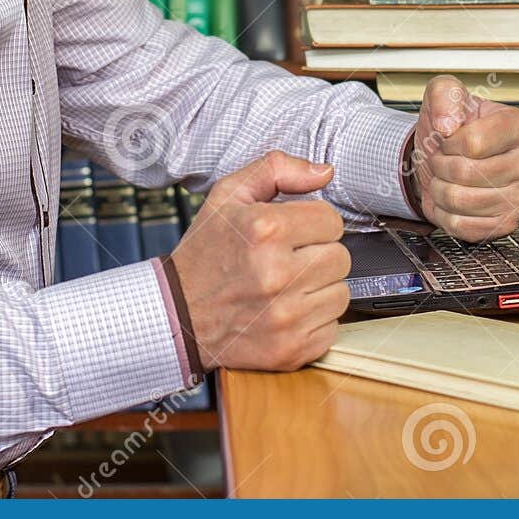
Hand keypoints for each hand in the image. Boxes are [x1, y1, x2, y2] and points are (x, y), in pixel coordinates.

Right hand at [168, 151, 350, 371]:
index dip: (312, 224)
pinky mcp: (291, 350)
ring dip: (319, 289)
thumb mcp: (228, 195)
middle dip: (317, 255)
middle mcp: (277, 274)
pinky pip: (332, 328)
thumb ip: (277, 169)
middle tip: (287, 260)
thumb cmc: (205, 254)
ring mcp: (286, 316)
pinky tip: (286, 312)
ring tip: (286, 286)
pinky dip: (314, 321)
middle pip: (341, 257)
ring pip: (341, 293)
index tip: (291, 234)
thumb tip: (326, 172)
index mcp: (265, 229)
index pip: (331, 220)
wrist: (176, 314)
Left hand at [407, 75, 518, 241]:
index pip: (474, 143)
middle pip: (465, 173)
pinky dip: (445, 213)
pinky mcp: (507, 223)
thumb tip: (448, 124)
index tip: (449, 136)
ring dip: (440, 188)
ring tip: (447, 176)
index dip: (449, 142)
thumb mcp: (444, 93)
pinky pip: (461, 226)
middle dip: (441, 165)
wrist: (444, 157)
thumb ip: (445, 95)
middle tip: (444, 158)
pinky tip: (453, 197)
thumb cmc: (451, 126)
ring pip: (459, 200)